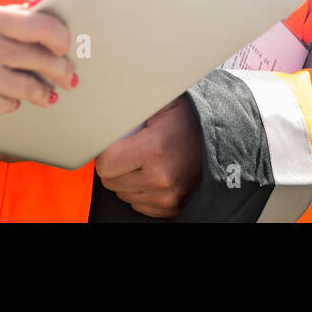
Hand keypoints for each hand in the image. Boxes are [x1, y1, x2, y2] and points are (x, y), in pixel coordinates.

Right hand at [0, 1, 76, 134]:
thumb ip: (1, 16)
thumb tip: (39, 8)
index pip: (40, 26)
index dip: (60, 37)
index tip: (64, 45)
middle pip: (42, 59)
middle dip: (61, 70)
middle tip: (68, 76)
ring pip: (31, 86)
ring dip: (43, 92)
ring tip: (47, 94)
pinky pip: (10, 104)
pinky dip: (12, 102)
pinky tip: (7, 98)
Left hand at [94, 96, 201, 218]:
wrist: (213, 137)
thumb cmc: (180, 117)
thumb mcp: (155, 102)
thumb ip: (126, 105)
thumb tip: (98, 104)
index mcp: (155, 150)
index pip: (105, 164)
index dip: (104, 151)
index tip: (113, 143)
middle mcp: (163, 178)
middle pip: (110, 181)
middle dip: (114, 165)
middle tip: (129, 149)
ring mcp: (169, 197)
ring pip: (122, 194)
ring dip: (126, 179)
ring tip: (143, 161)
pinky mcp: (171, 209)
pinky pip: (137, 205)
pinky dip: (139, 191)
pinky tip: (151, 174)